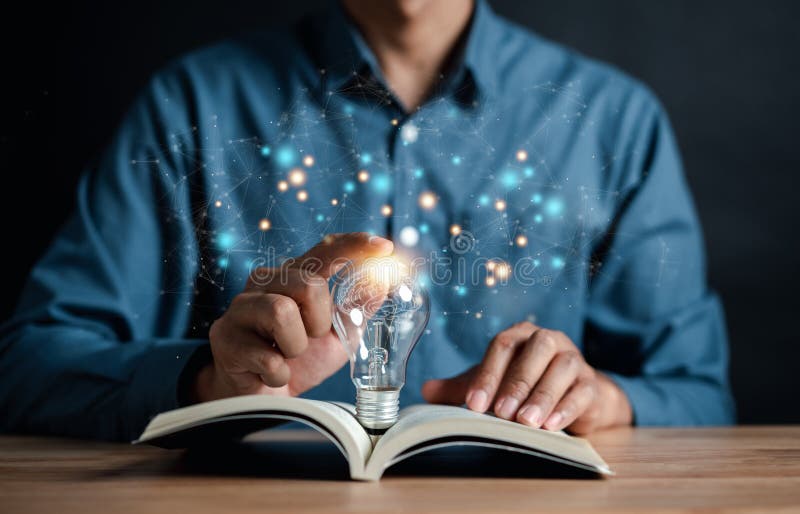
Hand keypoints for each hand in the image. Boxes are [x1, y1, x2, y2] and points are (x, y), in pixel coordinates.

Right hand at [193, 232, 393, 402]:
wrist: (259, 397)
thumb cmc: (297, 358)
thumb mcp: (336, 334)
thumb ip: (357, 308)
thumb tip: (384, 281)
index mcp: (293, 276)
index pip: (326, 250)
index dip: (355, 245)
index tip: (384, 247)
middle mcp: (264, 283)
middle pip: (308, 284)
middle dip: (319, 320)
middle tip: (308, 338)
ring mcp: (240, 309)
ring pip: (281, 312)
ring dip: (296, 345)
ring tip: (287, 355)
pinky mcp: (225, 339)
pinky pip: (267, 357)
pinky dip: (279, 373)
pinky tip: (270, 374)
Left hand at [421, 322, 631, 433]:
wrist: (574, 396)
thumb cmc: (526, 385)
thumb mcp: (494, 385)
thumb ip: (462, 387)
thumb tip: (426, 390)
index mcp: (520, 336)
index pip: (502, 346)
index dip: (487, 374)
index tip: (474, 404)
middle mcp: (548, 341)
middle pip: (535, 351)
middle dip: (517, 382)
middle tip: (501, 413)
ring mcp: (574, 360)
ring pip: (561, 369)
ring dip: (543, 395)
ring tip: (527, 422)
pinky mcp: (591, 384)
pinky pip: (582, 391)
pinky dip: (567, 408)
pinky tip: (552, 425)